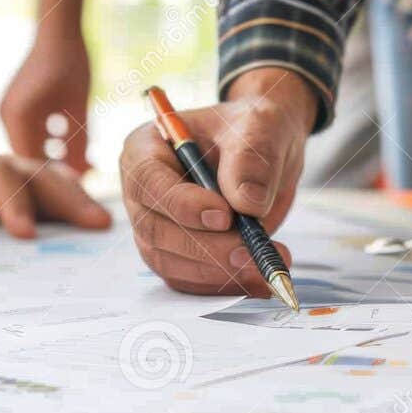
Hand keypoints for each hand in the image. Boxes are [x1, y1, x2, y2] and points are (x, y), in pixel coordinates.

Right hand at [0, 21, 91, 171]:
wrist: (57, 31)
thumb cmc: (72, 64)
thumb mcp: (78, 108)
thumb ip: (78, 143)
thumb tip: (83, 178)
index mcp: (19, 117)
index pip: (33, 163)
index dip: (55, 181)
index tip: (77, 193)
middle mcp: (7, 115)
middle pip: (30, 157)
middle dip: (55, 171)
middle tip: (83, 184)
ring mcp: (8, 111)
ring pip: (31, 147)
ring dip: (54, 157)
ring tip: (82, 167)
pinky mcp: (15, 106)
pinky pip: (30, 134)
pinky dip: (49, 142)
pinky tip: (72, 147)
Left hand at [0, 133, 111, 236]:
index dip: (15, 203)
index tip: (26, 234)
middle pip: (37, 173)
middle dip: (68, 198)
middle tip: (97, 224)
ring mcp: (11, 170)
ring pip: (51, 177)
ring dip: (79, 197)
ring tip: (104, 224)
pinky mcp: (20, 181)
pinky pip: (51, 185)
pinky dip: (74, 197)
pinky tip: (92, 218)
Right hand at [120, 68, 315, 296]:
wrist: (268, 151)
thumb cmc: (254, 129)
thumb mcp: (261, 126)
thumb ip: (253, 158)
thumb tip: (247, 203)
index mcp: (146, 149)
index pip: (148, 182)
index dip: (182, 205)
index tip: (225, 217)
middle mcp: (143, 192)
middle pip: (155, 231)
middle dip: (205, 248)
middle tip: (251, 252)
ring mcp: (157, 226)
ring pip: (170, 263)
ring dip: (217, 273)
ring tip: (266, 266)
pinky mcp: (179, 254)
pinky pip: (191, 281)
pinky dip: (224, 286)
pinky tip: (260, 282)